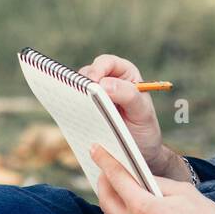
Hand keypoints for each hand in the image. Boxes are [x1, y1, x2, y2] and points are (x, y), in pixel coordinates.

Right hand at [78, 53, 174, 176]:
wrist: (141, 150)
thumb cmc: (145, 127)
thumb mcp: (142, 111)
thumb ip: (128, 95)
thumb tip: (103, 84)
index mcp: (125, 73)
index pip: (107, 62)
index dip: (98, 69)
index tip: (93, 83)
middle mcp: (108, 80)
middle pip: (87, 73)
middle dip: (82, 83)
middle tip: (79, 95)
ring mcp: (95, 95)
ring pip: (77, 88)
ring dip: (74, 96)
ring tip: (75, 107)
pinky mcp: (85, 109)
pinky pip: (73, 104)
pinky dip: (70, 108)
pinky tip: (70, 115)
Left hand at [89, 143, 214, 213]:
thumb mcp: (184, 191)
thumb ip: (157, 183)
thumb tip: (141, 177)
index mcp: (145, 208)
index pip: (117, 179)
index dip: (105, 162)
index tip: (96, 151)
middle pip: (106, 201)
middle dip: (103, 183)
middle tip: (106, 173)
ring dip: (110, 208)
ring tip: (118, 198)